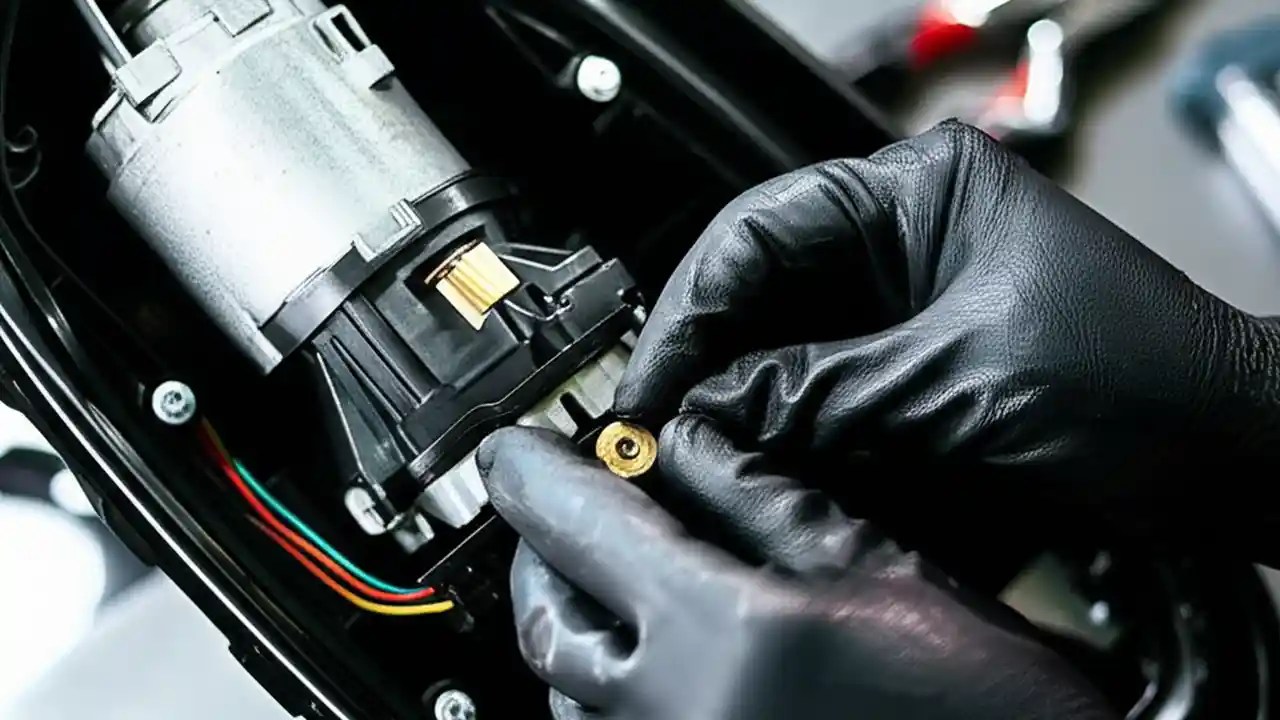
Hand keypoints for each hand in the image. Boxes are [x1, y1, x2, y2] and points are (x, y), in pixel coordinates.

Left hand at [477, 421, 1115, 719]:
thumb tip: (696, 445)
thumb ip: (770, 499)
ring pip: (565, 692)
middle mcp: (670, 714)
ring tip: (607, 574)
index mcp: (721, 636)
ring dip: (572, 622)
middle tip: (564, 507)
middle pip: (547, 621)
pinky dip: (607, 687)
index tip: (511, 448)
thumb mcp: (886, 572)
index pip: (584, 525)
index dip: (535, 473)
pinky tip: (653, 658)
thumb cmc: (996, 714)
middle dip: (541, 554)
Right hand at [614, 120, 1279, 545]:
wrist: (1233, 455)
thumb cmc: (1148, 382)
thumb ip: (819, 393)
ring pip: (787, 340)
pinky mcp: (919, 362)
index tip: (654, 381)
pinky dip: (789, 422)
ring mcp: (911, 301)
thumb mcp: (957, 383)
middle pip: (764, 286)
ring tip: (698, 445)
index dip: (693, 310)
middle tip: (660, 421)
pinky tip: (759, 453)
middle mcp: (907, 235)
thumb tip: (710, 410)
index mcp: (918, 188)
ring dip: (743, 394)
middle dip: (711, 358)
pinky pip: (827, 383)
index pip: (759, 230)